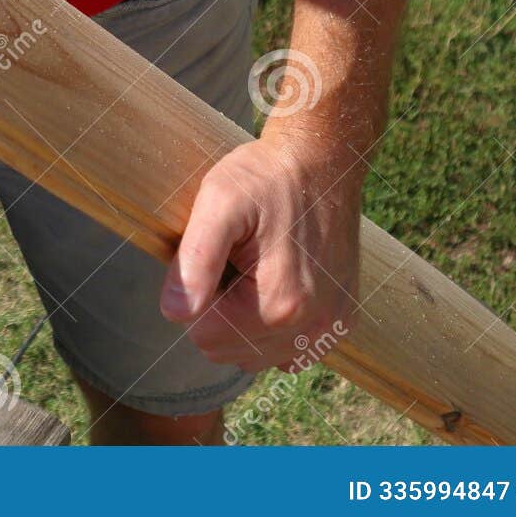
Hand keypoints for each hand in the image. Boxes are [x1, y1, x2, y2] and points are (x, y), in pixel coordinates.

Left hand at [160, 130, 362, 372]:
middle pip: (229, 350)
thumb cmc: (264, 178)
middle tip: (234, 261)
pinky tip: (276, 284)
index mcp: (279, 305)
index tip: (216, 257)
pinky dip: (274, 328)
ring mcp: (331, 328)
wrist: (320, 162)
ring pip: (256, 354)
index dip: (197, 297)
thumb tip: (175, 313)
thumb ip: (195, 260)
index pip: (204, 336)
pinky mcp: (341, 322)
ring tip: (254, 270)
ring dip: (244, 321)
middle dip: (219, 310)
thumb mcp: (218, 202)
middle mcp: (312, 327)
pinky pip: (289, 350)